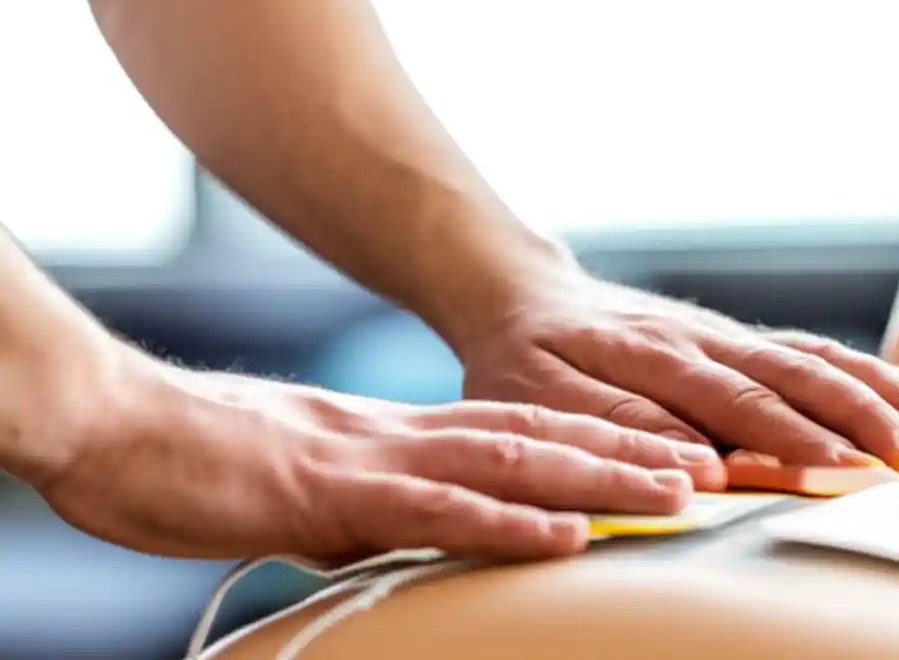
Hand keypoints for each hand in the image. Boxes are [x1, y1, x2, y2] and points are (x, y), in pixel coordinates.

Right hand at [34, 345, 723, 560]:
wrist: (120, 427)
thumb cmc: (210, 461)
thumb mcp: (318, 488)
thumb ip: (380, 501)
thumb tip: (427, 524)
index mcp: (404, 437)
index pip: (525, 433)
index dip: (604, 443)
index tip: (674, 456)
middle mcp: (406, 438)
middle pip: (542, 439)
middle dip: (632, 454)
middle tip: (715, 469)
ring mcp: (375, 460)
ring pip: (511, 463)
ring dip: (599, 478)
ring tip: (678, 492)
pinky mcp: (332, 493)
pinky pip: (434, 508)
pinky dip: (507, 520)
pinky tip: (566, 533)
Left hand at [458, 269, 898, 475]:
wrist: (524, 294)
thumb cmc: (526, 358)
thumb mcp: (540, 396)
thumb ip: (616, 425)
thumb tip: (696, 466)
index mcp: (655, 354)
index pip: (737, 400)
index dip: (796, 437)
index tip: (850, 469)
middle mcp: (704, 338)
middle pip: (798, 374)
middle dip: (868, 417)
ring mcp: (728, 334)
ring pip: (820, 359)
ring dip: (886, 392)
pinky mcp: (741, 339)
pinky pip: (816, 351)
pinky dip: (877, 370)